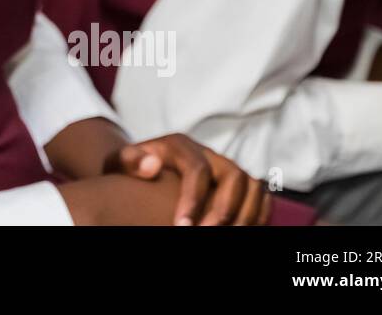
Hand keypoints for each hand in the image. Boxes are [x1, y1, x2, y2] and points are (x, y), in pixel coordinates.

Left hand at [106, 133, 271, 225]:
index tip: (181, 226)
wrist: (143, 165)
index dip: (193, 199)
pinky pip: (261, 195)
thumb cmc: (131, 168)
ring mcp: (226, 167)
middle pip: (233, 175)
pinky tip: (244, 231)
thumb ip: (128, 160)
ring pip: (253, 185)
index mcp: (180, 145)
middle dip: (224, 209)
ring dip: (246, 214)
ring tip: (229, 237)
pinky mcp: (239, 183)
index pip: (197, 169)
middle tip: (208, 234)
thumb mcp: (120, 161)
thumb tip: (151, 166)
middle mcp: (209, 153)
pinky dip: (259, 214)